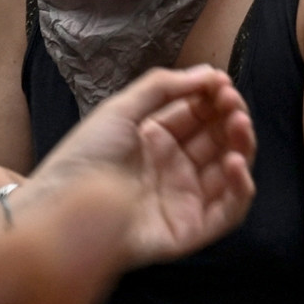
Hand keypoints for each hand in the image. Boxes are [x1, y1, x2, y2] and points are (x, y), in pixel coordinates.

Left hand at [24, 65, 256, 270]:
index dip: (215, 99)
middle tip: (232, 104)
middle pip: (219, 140)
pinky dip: (241, 188)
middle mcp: (175, 169)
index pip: (199, 116)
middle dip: (231, 117)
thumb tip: (210, 73)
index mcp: (157, 141)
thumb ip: (163, 86)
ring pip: (230, 172)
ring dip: (242, 145)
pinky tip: (234, 163)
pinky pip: (229, 211)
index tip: (222, 84)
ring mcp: (185, 200)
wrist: (61, 210)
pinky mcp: (190, 230)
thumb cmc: (83, 159)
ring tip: (239, 124)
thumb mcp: (119, 110)